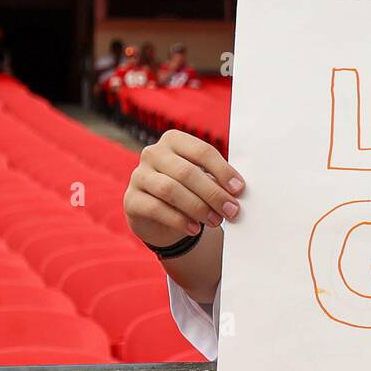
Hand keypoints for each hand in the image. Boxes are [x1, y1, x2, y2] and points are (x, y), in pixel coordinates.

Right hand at [124, 129, 245, 247]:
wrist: (159, 217)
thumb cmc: (189, 191)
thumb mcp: (202, 181)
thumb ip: (216, 181)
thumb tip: (237, 192)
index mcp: (174, 140)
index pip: (202, 151)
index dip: (223, 171)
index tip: (239, 189)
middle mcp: (153, 153)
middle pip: (187, 172)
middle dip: (213, 193)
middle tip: (231, 210)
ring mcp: (139, 175)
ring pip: (170, 190)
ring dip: (198, 207)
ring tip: (216, 221)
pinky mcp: (131, 199)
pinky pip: (156, 208)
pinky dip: (179, 220)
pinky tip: (194, 229)